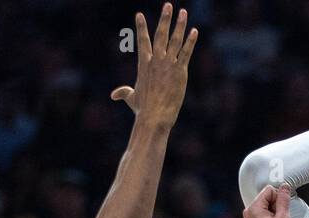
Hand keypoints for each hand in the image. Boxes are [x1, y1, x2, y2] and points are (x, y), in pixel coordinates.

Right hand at [109, 4, 198, 130]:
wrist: (154, 116)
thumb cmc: (143, 109)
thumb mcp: (131, 98)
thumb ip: (124, 92)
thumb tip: (113, 95)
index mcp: (144, 64)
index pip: (142, 41)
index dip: (141, 27)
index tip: (139, 15)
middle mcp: (156, 61)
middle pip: (161, 34)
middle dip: (164, 19)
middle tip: (168, 5)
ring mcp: (168, 65)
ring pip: (175, 40)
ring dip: (180, 25)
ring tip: (183, 12)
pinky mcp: (180, 71)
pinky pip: (186, 52)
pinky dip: (190, 42)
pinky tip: (194, 31)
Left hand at [243, 184, 291, 217]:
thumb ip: (284, 199)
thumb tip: (285, 186)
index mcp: (254, 208)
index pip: (269, 190)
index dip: (279, 198)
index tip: (282, 211)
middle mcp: (249, 212)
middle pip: (267, 197)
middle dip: (276, 206)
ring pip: (267, 206)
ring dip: (275, 213)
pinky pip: (264, 214)